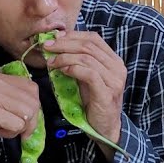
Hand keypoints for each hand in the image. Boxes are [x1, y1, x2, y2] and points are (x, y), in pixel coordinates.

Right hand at [0, 71, 39, 162]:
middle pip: (33, 102)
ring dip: (18, 128)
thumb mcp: (1, 105)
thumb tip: (40, 107)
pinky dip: (10, 133)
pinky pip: (17, 125)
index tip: (20, 118)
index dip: (32, 108)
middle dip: (29, 121)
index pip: (33, 89)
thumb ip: (19, 100)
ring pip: (27, 114)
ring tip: (1, 127)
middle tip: (12, 127)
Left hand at [42, 30, 125, 146]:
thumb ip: (79, 61)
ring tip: (51, 62)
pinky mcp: (107, 92)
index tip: (54, 39)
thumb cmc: (94, 102)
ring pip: (87, 58)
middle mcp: (117, 68)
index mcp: (114, 61)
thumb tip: (57, 44)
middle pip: (88, 45)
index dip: (72, 35)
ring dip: (64, 57)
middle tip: (47, 47)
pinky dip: (72, 69)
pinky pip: (88, 73)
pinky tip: (61, 71)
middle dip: (64, 44)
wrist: (105, 127)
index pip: (93, 38)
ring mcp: (114, 80)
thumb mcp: (87, 77)